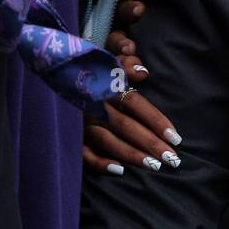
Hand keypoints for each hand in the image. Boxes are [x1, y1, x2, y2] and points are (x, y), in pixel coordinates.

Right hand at [82, 0, 183, 175]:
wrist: (52, 69)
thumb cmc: (89, 66)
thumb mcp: (106, 57)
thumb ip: (125, 62)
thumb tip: (143, 72)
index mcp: (104, 83)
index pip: (135, 103)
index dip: (155, 120)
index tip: (176, 137)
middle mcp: (93, 102)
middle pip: (125, 125)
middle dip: (150, 143)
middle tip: (173, 159)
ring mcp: (80, 120)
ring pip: (107, 140)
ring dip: (131, 154)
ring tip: (154, 166)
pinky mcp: (70, 133)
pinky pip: (83, 152)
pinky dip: (100, 162)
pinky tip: (119, 170)